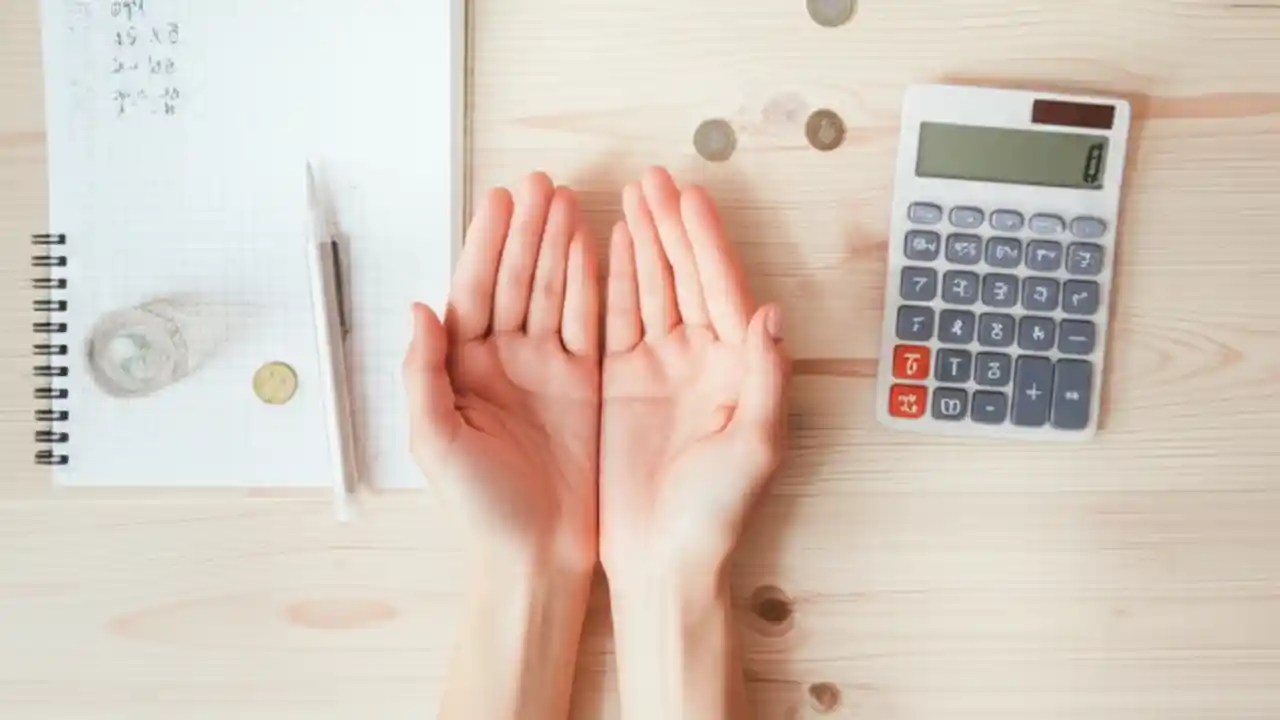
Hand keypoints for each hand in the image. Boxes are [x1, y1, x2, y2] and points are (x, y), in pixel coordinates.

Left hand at [402, 171, 600, 571]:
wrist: (536, 557)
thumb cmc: (479, 509)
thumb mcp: (437, 443)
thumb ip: (423, 374)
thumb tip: (419, 307)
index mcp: (462, 370)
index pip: (475, 292)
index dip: (487, 245)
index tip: (501, 200)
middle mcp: (502, 362)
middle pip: (516, 281)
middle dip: (527, 231)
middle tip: (540, 183)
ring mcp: (545, 370)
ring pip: (552, 293)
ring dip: (558, 246)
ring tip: (567, 200)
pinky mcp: (584, 384)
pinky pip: (587, 323)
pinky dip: (591, 284)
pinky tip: (595, 248)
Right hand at [599, 166, 789, 580]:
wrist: (663, 561)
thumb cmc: (716, 514)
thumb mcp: (755, 447)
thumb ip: (766, 379)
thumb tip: (772, 315)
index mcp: (733, 369)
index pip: (720, 288)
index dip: (704, 241)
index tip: (688, 196)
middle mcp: (697, 361)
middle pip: (684, 276)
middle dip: (669, 226)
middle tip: (652, 179)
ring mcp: (658, 370)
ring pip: (649, 289)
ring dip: (642, 242)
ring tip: (629, 196)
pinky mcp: (621, 385)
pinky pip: (614, 320)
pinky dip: (611, 281)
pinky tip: (606, 247)